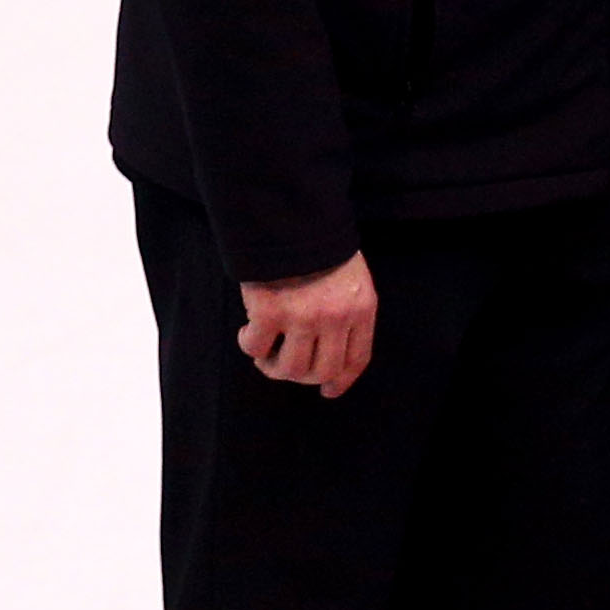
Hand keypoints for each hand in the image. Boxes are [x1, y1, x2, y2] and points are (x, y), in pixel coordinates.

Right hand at [236, 253, 377, 399]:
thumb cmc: (318, 248)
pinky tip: (248, 332)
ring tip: (265, 353)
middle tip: (284, 365)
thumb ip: (346, 312)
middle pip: (322, 370)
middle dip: (302, 377)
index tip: (329, 391)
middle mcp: (336, 318)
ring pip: (290, 368)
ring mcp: (303, 317)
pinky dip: (250, 346)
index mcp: (361, 308)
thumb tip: (331, 355)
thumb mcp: (350, 279)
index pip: (357, 357)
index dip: (342, 379)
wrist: (292, 218)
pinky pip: (256, 348)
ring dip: (273, 367)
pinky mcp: (269, 312)